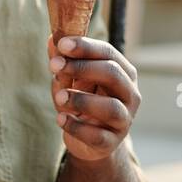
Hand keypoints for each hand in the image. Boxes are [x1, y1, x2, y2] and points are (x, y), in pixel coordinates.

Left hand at [47, 35, 141, 162]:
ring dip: (81, 99)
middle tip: (54, 65)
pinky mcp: (112, 142)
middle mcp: (130, 95)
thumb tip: (52, 38)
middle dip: (82, 67)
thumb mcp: (71, 79)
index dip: (85, 47)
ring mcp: (124, 120)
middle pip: (113, 74)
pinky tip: (61, 119)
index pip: (108, 53)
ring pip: (110, 107)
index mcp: (122, 73)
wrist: (89, 140)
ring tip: (59, 96)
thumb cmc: (82, 101)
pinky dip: (77, 127)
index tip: (62, 44)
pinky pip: (98, 135)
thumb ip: (63, 60)